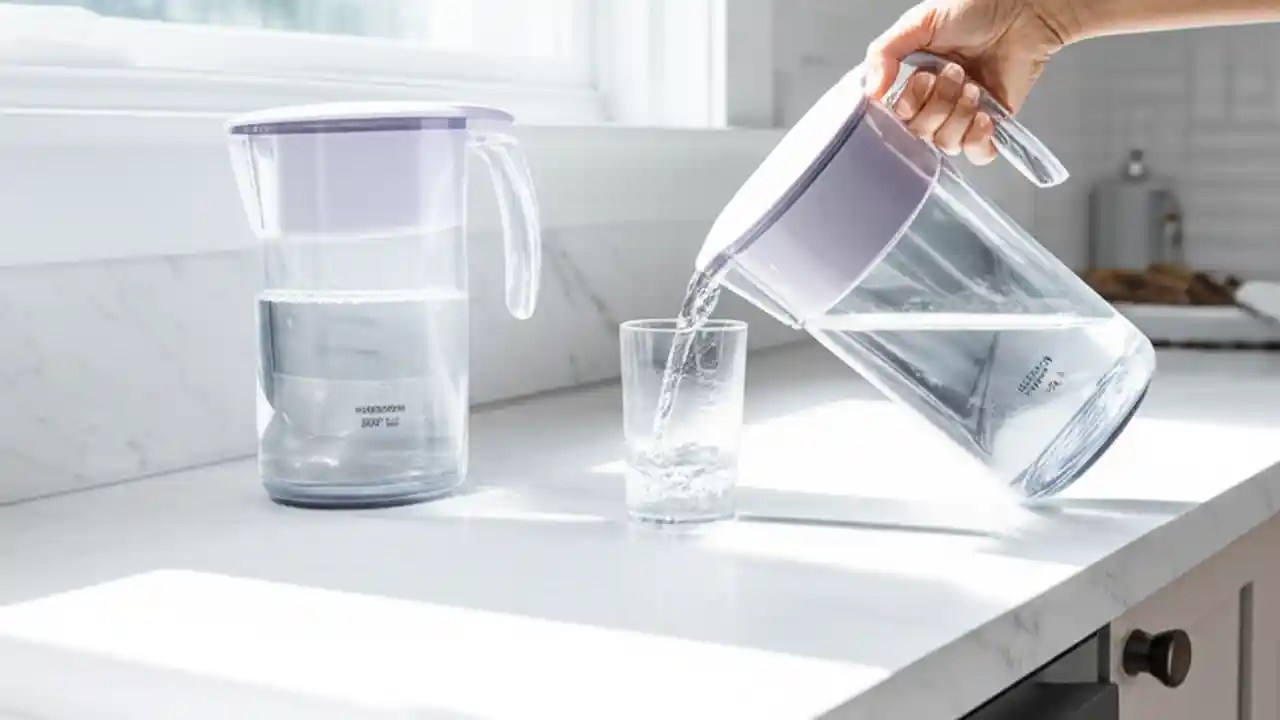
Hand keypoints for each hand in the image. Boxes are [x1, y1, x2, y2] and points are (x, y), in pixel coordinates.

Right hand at [863, 0, 1073, 164]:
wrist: (1021, 11)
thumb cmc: (972, 10)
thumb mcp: (916, 23)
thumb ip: (883, 54)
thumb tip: (871, 93)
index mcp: (913, 84)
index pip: (895, 119)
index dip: (906, 106)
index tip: (921, 79)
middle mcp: (934, 105)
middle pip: (920, 134)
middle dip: (938, 103)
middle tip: (955, 72)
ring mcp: (962, 117)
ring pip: (946, 143)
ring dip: (959, 113)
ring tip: (973, 85)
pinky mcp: (991, 126)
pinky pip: (976, 155)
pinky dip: (978, 139)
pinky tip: (985, 115)